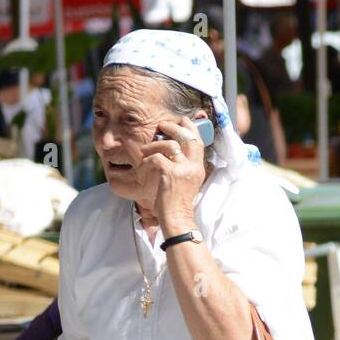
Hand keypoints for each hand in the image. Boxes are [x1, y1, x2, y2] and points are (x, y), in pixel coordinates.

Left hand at [136, 115, 206, 231]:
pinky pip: (155, 158)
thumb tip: (171, 150)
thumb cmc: (176, 205)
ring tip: (145, 152)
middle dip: (173, 127)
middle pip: (186, 137)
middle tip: (162, 125)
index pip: (198, 141)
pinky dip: (146, 162)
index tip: (182, 120)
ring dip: (154, 145)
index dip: (190, 127)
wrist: (176, 220)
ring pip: (169, 145)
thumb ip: (182, 167)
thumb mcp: (185, 183)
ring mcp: (183, 169)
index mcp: (198, 169)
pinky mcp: (170, 173)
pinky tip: (141, 171)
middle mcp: (193, 167)